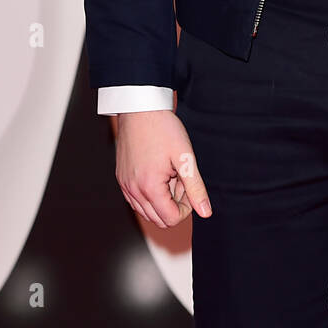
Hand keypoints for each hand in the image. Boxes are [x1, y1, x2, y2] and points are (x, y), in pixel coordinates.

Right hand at [115, 109, 211, 227]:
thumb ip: (196, 188)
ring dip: (162, 200)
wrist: (140, 108)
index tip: (189, 186)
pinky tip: (159, 173)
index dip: (186, 208)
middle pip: (158, 219)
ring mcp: (125, 185)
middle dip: (174, 205)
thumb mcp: (185, 157)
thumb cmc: (163, 128)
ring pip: (146, 212)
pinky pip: (136, 200)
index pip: (171, 219)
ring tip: (170, 175)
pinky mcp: (122, 178)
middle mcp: (133, 190)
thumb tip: (205, 212)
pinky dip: (149, 195)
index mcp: (149, 187)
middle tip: (180, 179)